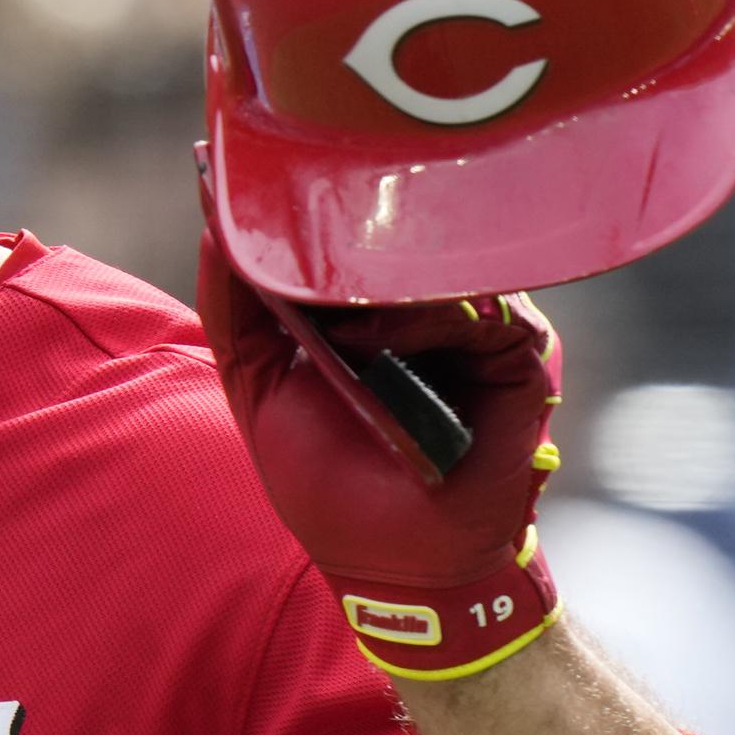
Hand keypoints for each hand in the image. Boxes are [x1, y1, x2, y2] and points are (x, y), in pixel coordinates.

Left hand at [197, 219, 562, 678]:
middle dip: (344, 231)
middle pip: (399, 234)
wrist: (392, 561)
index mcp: (371, 307)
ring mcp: (477, 328)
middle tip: (295, 229)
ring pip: (440, 261)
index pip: (351, 235)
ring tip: (334, 330)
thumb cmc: (328, 482)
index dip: (308, 210)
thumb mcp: (259, 385)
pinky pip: (482, 308)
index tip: (256, 173)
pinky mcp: (519, 355)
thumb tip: (215, 222)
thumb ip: (237, 309)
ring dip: (377, 284)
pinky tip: (373, 346)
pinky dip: (425, 318)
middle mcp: (428, 307)